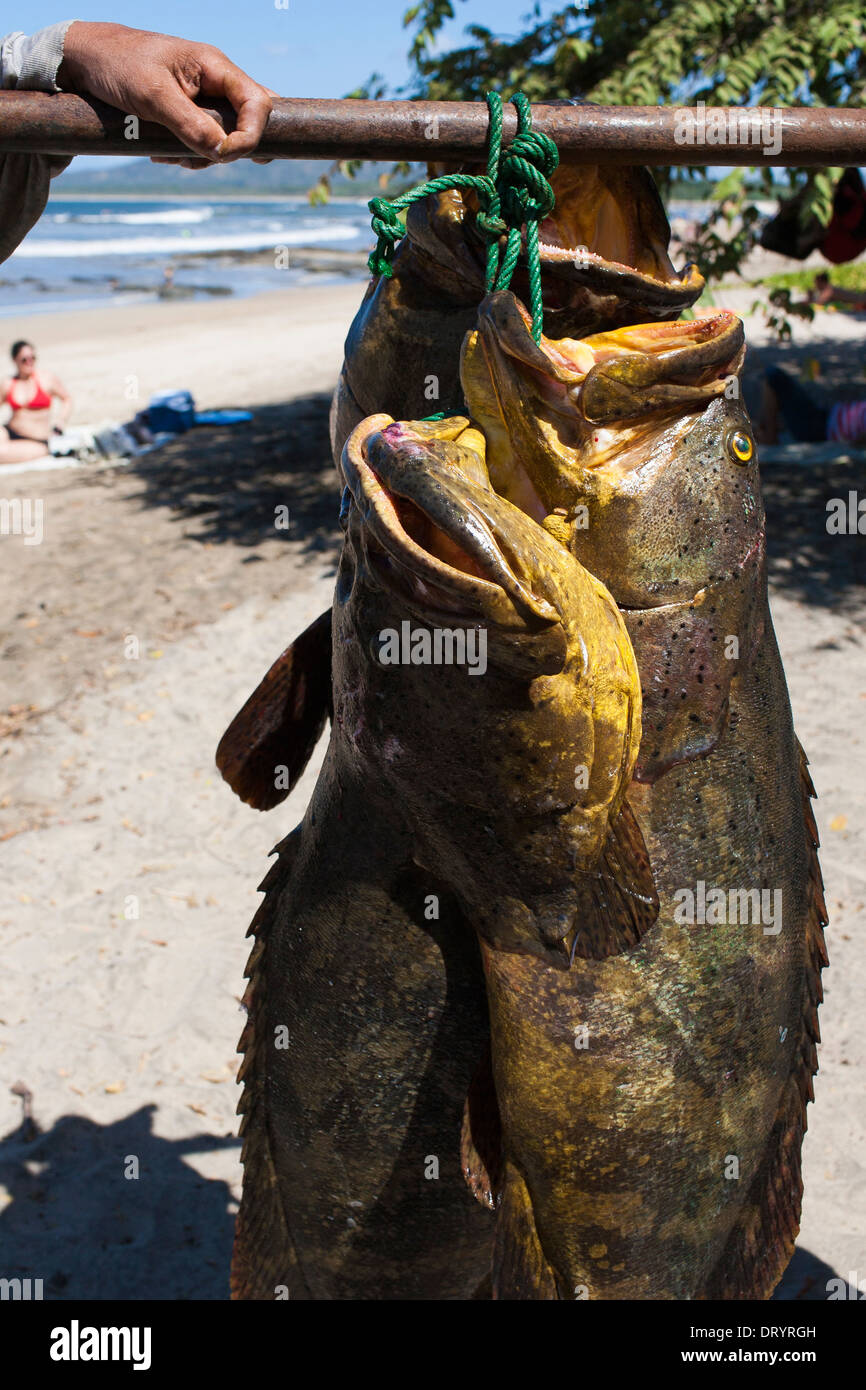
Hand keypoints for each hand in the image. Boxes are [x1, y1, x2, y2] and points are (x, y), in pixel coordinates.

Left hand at [58, 22, 275, 168]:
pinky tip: (162, 152)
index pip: (259, 103)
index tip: (225, 156)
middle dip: (232, 148)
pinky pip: (204, 141)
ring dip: (202, 156)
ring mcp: (203, 99)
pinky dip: (188, 154)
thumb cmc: (119, 66)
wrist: (87, 61)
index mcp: (214, 66)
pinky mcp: (188, 113)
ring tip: (168, 155)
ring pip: (227, 138)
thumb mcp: (153, 96)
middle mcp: (215, 81)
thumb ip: (191, 125)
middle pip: (250, 121)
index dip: (252, 135)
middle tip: (205, 159)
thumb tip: (223, 154)